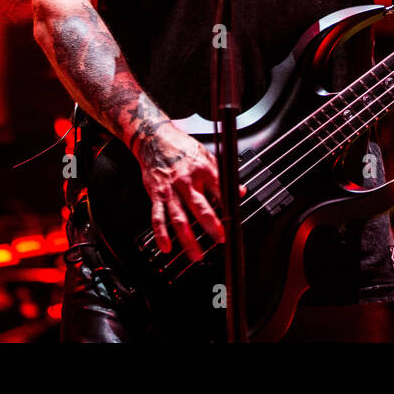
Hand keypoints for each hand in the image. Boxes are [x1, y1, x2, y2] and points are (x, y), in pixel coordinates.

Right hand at [132, 120, 246, 260]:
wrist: (154, 139)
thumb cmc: (181, 147)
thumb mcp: (207, 156)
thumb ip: (222, 176)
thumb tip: (239, 191)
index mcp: (202, 170)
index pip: (219, 191)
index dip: (228, 207)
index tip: (234, 221)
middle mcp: (186, 182)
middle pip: (200, 207)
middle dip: (211, 226)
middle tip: (220, 240)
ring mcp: (170, 190)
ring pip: (179, 218)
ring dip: (188, 239)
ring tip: (196, 255)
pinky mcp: (156, 195)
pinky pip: (158, 217)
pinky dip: (161, 234)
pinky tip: (166, 247)